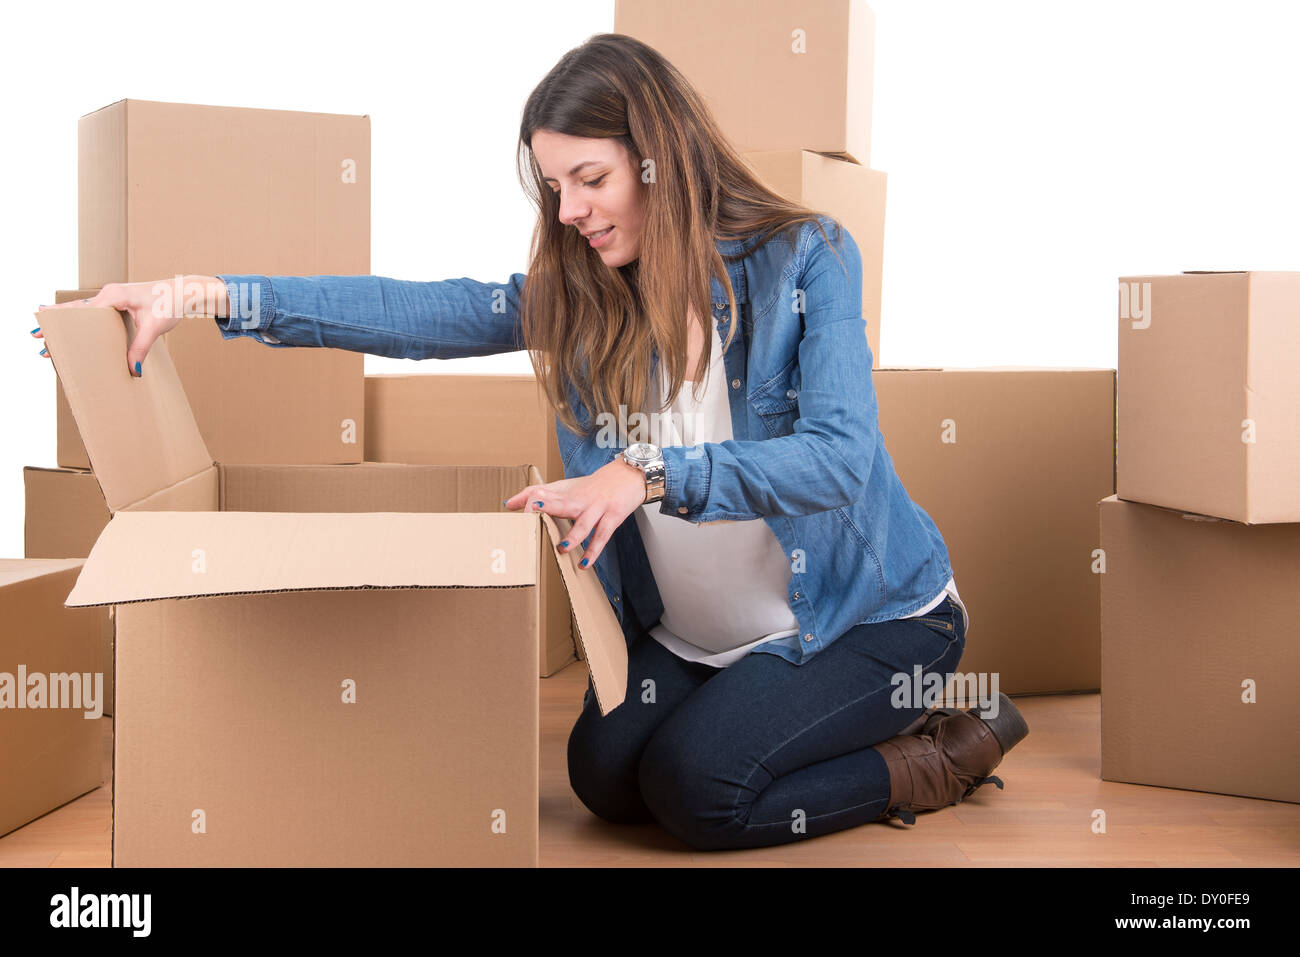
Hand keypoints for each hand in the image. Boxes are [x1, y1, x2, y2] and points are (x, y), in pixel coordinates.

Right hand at [34, 275, 226, 377]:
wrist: (184, 292)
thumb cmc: (170, 304)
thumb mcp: (154, 328)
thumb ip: (140, 347)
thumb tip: (132, 369)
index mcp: (113, 295)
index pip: (80, 310)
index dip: (61, 321)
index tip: (43, 330)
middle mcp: (109, 293)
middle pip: (76, 310)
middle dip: (57, 324)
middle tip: (37, 338)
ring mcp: (113, 297)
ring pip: (84, 311)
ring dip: (68, 323)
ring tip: (51, 338)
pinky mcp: (118, 303)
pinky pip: (95, 313)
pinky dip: (83, 322)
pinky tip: (76, 332)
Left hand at [504, 458, 647, 569]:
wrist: (629, 474)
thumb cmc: (595, 485)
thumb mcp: (567, 487)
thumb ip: (539, 494)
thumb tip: (509, 503)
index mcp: (567, 492)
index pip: (542, 490)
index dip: (527, 498)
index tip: (509, 507)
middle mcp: (580, 499)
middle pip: (561, 502)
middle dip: (546, 509)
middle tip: (531, 518)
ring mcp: (597, 508)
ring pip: (583, 522)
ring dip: (572, 536)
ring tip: (561, 548)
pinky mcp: (612, 516)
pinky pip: (602, 535)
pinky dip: (594, 550)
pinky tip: (584, 563)